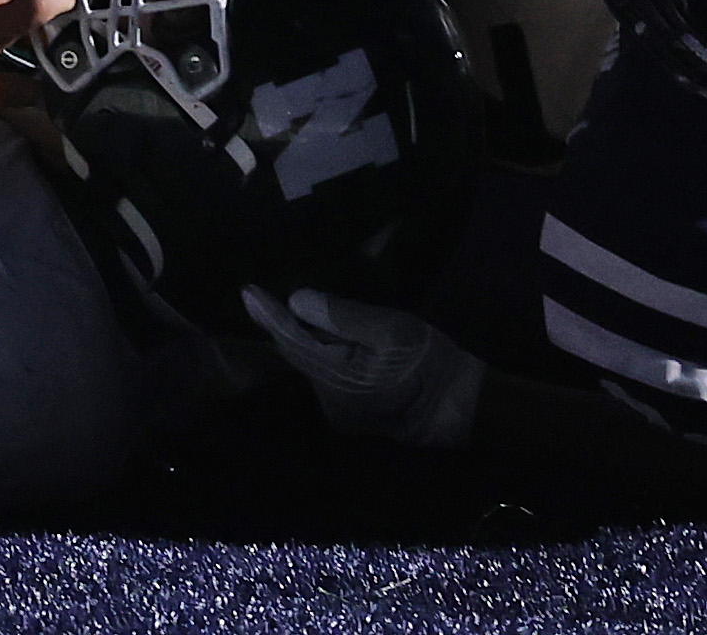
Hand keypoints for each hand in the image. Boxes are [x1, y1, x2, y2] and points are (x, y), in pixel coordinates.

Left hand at [241, 285, 485, 447]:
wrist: (459, 408)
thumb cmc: (428, 363)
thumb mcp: (392, 330)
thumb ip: (344, 316)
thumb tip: (298, 300)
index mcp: (336, 378)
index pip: (291, 341)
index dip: (268, 314)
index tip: (246, 290)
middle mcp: (327, 400)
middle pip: (296, 355)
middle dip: (280, 325)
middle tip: (262, 294)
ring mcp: (337, 412)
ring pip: (309, 366)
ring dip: (300, 339)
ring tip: (286, 310)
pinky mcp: (348, 415)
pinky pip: (324, 377)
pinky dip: (318, 354)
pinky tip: (318, 336)